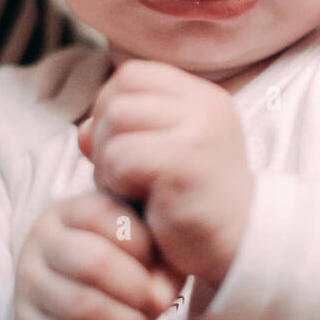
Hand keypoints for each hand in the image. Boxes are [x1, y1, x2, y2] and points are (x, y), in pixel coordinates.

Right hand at [13, 192, 182, 319]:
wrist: (69, 313)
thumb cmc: (121, 267)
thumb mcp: (145, 249)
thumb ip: (161, 257)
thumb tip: (159, 298)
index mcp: (69, 213)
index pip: (103, 215)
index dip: (142, 242)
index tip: (156, 262)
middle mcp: (40, 246)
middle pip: (93, 263)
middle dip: (137, 289)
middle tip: (157, 304)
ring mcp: (28, 290)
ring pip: (84, 309)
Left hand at [77, 59, 255, 287]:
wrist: (239, 245)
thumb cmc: (194, 203)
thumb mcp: (162, 156)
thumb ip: (126, 133)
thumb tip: (81, 131)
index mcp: (202, 97)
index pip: (133, 75)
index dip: (111, 107)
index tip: (121, 146)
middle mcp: (204, 105)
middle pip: (120, 94)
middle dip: (104, 134)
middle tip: (122, 172)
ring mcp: (198, 129)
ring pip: (116, 120)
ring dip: (108, 159)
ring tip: (130, 186)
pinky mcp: (185, 161)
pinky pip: (120, 157)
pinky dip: (116, 183)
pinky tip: (140, 200)